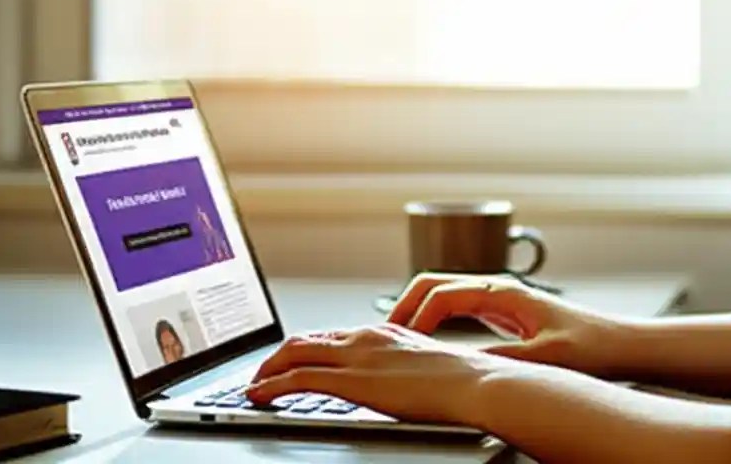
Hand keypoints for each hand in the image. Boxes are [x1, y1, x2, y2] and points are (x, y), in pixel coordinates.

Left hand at [245, 324, 535, 425]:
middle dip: (277, 357)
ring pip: (293, 354)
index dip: (304, 348)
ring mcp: (357, 355)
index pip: (330, 335)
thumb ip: (402, 369)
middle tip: (262, 374)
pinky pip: (297, 378)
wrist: (476, 383)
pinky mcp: (352, 379)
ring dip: (267, 370)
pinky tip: (259, 397)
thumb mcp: (425, 366)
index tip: (290, 360)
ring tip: (253, 387)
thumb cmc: (464, 380)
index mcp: (383, 332)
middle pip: (305, 340)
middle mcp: (364, 336)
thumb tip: (396, 385)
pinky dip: (270, 386)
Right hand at [388, 273, 626, 376]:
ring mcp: (499, 299)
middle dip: (404, 305)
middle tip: (382, 334)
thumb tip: (466, 365)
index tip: (405, 343)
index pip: (444, 294)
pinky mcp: (503, 313)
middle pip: (435, 284)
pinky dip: (433, 319)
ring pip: (443, 294)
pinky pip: (456, 309)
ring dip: (416, 310)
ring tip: (395, 338)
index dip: (417, 318)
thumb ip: (506, 359)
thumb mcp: (547, 356)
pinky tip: (427, 342)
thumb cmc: (592, 346)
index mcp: (505, 293)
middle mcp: (498, 290)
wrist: (620, 344)